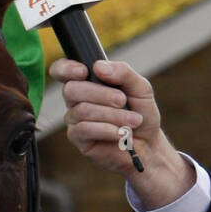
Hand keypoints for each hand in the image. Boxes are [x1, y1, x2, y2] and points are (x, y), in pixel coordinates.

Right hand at [48, 57, 194, 206]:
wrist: (148, 144)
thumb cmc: (141, 113)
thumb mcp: (140, 87)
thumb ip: (123, 72)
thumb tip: (99, 67)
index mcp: (87, 82)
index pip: (62, 70)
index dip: (66, 68)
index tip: (84, 71)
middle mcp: (76, 99)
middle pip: (71, 89)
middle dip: (101, 94)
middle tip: (122, 100)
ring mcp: (74, 119)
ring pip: (82, 110)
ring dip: (112, 115)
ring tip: (133, 121)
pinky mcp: (77, 138)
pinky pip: (84, 129)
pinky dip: (107, 129)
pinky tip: (120, 133)